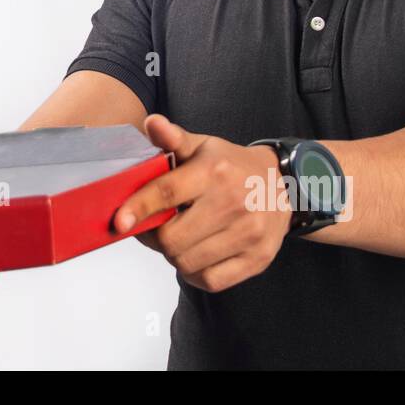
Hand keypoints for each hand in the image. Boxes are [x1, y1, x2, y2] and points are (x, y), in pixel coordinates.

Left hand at [113, 114, 291, 293]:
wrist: (285, 186)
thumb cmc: (232, 167)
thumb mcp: (203, 146)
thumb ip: (173, 138)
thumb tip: (151, 123)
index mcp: (214, 171)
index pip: (167, 192)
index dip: (139, 208)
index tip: (119, 222)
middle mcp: (233, 202)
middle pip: (173, 238)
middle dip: (155, 237)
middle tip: (156, 228)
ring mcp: (248, 234)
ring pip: (187, 263)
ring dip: (174, 255)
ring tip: (180, 238)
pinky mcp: (258, 258)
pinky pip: (211, 281)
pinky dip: (195, 274)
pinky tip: (197, 255)